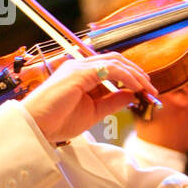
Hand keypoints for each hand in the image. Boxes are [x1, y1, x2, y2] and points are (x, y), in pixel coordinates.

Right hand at [22, 53, 156, 145]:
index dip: (131, 77)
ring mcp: (78, 67)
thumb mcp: (93, 113)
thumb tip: (132, 95)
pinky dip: (126, 76)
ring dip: (135, 74)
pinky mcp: (79, 73)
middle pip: (116, 60)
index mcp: (81, 74)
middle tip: (151, 88)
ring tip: (147, 88)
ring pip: (115, 61)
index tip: (145, 91)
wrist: (35, 127)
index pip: (111, 68)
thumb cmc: (56, 121)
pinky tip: (136, 87)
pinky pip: (109, 69)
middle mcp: (79, 66)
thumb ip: (112, 102)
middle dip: (137, 73)